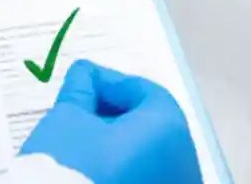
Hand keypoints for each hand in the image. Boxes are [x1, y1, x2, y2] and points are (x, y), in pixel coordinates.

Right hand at [20, 60, 201, 183]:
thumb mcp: (66, 120)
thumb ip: (79, 92)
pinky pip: (145, 180)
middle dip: (115, 116)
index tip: (81, 83)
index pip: (146, 93)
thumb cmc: (70, 170)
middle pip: (152, 127)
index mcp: (169, 130)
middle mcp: (184, 163)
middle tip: (79, 111)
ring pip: (149, 158)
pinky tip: (93, 173)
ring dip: (120, 146)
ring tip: (82, 145)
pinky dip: (125, 171)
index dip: (110, 82)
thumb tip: (84, 77)